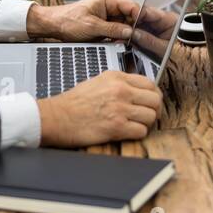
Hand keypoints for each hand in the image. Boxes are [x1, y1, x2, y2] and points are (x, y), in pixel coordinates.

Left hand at [28, 0, 141, 41]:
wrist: (53, 26)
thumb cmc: (67, 20)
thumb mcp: (92, 27)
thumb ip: (113, 29)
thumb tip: (130, 32)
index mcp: (108, 0)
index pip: (131, 6)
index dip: (139, 17)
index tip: (143, 28)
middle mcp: (110, 6)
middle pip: (130, 17)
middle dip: (132, 28)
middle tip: (134, 39)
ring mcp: (108, 16)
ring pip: (124, 26)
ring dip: (125, 34)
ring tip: (125, 42)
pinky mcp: (105, 26)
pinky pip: (117, 32)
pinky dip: (118, 38)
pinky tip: (118, 43)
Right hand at [36, 71, 162, 146]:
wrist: (57, 117)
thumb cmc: (73, 102)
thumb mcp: (98, 82)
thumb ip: (119, 83)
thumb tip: (137, 91)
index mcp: (117, 78)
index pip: (150, 83)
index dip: (154, 95)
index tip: (151, 102)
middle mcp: (121, 91)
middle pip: (155, 100)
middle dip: (154, 110)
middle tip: (147, 116)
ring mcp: (119, 109)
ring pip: (151, 116)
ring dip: (146, 123)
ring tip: (136, 125)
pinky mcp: (116, 127)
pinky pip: (141, 131)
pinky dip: (138, 134)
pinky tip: (128, 133)